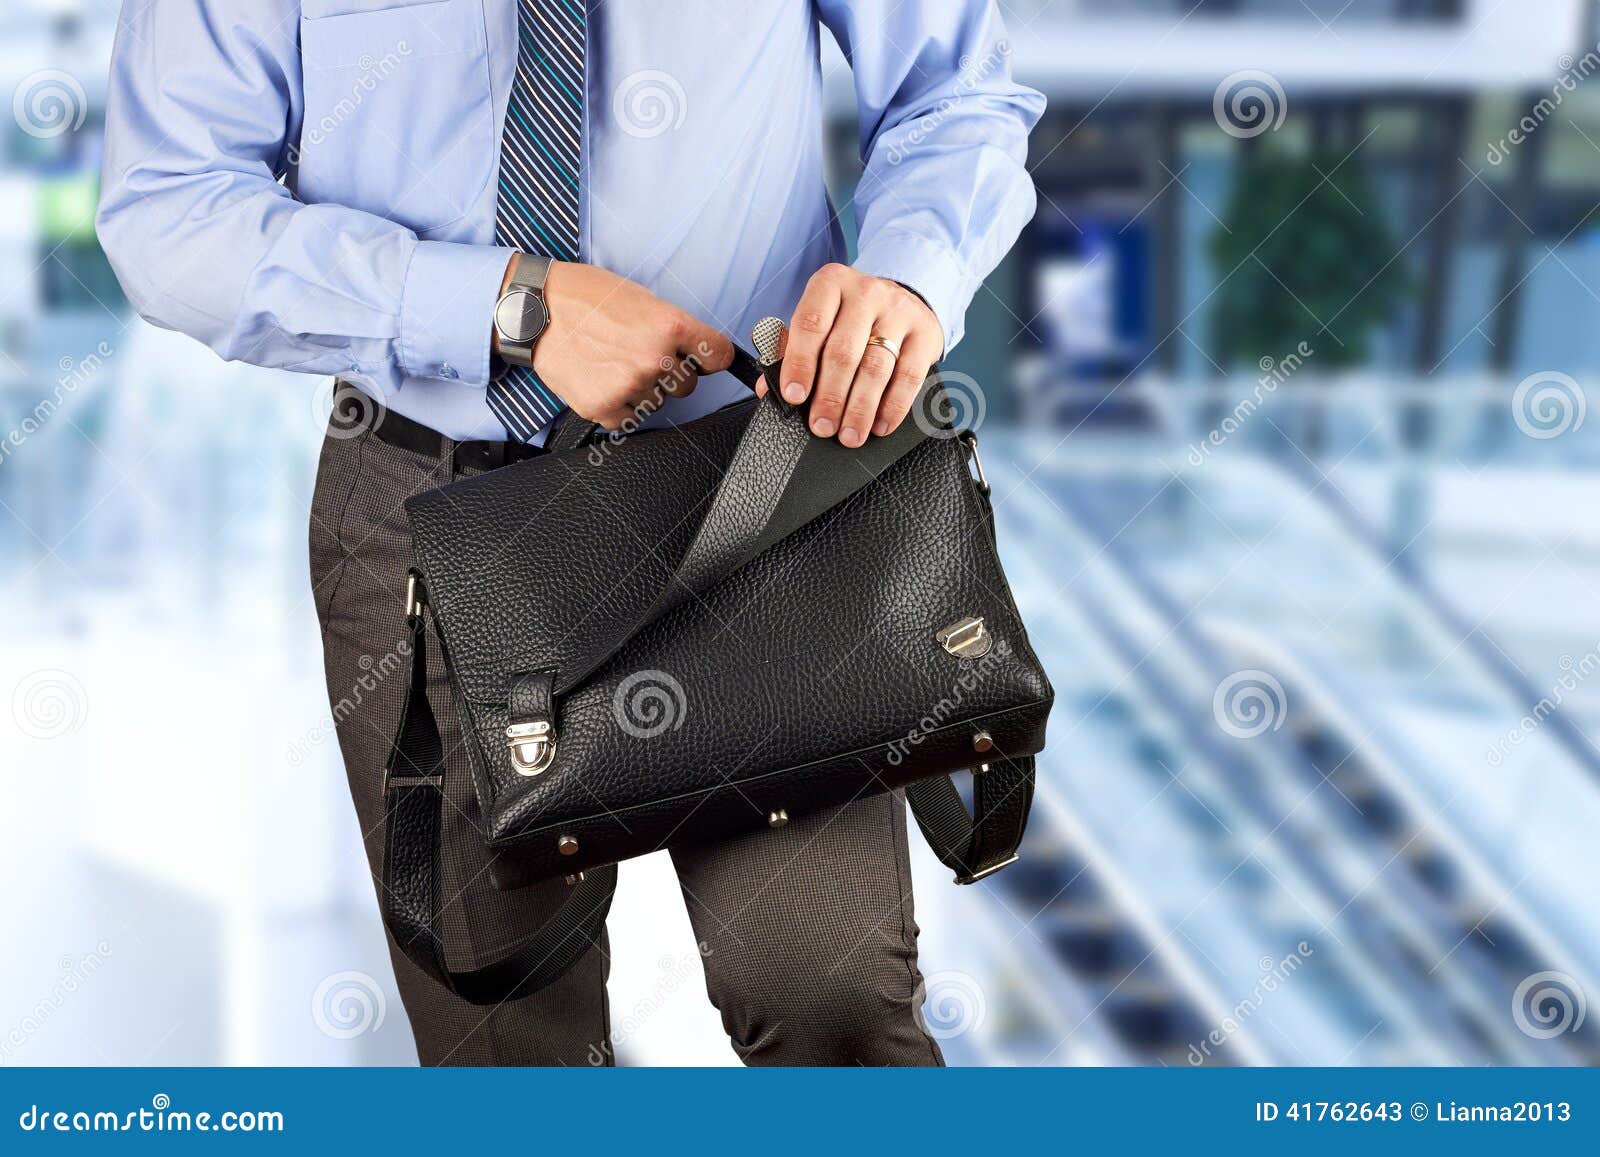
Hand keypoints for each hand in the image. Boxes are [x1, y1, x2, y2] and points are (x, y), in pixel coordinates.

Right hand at [496, 256, 733, 428]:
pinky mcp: (603, 407)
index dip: (712, 356)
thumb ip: (672, 328)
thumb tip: (698, 350)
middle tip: (639, 353)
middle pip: (688, 385)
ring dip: (643, 389)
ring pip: (657, 402)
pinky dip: (619, 405)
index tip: (706, 358)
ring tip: (614, 362)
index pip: (719, 355)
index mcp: (669, 326)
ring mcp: (629, 386)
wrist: (535, 310)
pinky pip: (629, 418)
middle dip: (671, 373)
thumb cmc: (585, 297)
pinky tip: (602, 379)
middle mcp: (654, 359)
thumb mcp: (641, 298)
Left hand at [775, 264, 942, 446]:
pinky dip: (893, 406)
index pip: (811, 324)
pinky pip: (909, 376)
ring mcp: (898, 311)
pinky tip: (880, 425)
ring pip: (876, 367)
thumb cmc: (849, 317)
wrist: (901, 299)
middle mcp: (866, 292)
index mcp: (830, 284)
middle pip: (843, 351)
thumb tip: (769, 388)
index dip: (800, 363)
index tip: (794, 396)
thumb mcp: (820, 320)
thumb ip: (791, 350)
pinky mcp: (925, 333)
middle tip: (822, 426)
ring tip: (849, 435)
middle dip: (830, 396)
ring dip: (860, 408)